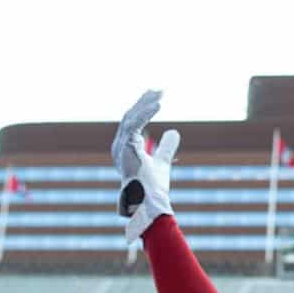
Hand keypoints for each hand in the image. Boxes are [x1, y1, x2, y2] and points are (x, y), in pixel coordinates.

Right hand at [112, 89, 178, 241]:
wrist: (149, 202)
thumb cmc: (152, 187)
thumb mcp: (162, 161)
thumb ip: (166, 147)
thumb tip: (174, 131)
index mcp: (125, 149)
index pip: (132, 122)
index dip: (143, 107)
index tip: (155, 95)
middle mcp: (119, 146)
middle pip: (130, 116)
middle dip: (144, 101)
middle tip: (159, 89)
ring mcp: (120, 147)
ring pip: (131, 118)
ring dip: (145, 104)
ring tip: (160, 93)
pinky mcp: (126, 148)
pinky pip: (134, 125)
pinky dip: (145, 113)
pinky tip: (158, 104)